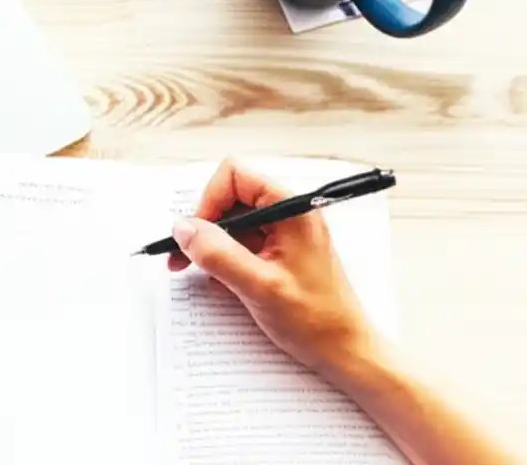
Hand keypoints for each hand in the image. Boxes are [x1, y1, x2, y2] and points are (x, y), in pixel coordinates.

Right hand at [167, 159, 379, 378]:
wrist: (345, 351)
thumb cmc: (315, 320)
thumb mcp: (258, 286)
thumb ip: (217, 254)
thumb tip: (182, 228)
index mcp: (291, 210)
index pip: (235, 177)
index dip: (209, 202)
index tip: (197, 235)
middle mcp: (288, 214)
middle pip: (230, 197)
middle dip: (203, 224)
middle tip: (183, 255)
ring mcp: (284, 232)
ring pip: (233, 221)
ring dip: (210, 243)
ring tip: (195, 269)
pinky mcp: (280, 251)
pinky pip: (242, 241)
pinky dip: (224, 257)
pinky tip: (219, 279)